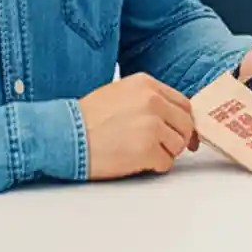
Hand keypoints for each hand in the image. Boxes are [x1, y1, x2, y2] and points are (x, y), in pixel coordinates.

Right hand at [79, 73, 197, 179]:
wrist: (65, 134)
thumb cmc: (87, 118)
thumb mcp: (120, 94)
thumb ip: (148, 100)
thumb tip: (172, 117)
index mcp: (147, 85)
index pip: (183, 103)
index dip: (183, 121)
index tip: (182, 132)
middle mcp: (153, 101)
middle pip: (185, 124)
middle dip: (177, 138)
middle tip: (163, 147)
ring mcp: (152, 124)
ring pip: (177, 145)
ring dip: (164, 153)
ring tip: (140, 153)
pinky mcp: (147, 149)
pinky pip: (166, 163)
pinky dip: (154, 166)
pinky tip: (135, 161)